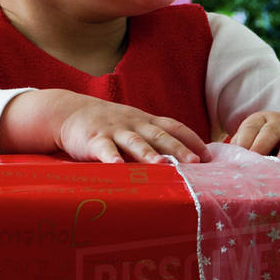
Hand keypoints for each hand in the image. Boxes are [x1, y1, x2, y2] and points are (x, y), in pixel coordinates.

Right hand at [55, 96, 206, 164]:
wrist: (70, 111)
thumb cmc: (109, 124)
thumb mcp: (134, 125)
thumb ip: (155, 138)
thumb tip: (186, 157)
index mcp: (146, 121)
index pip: (174, 127)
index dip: (192, 139)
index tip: (209, 155)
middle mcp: (134, 124)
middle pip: (159, 136)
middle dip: (178, 149)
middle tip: (195, 162)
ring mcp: (114, 131)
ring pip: (135, 142)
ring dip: (148, 154)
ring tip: (162, 165)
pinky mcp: (94, 140)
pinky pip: (104, 150)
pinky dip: (111, 159)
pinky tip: (118, 168)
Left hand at [230, 107, 279, 161]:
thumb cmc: (270, 141)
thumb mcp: (255, 141)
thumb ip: (240, 150)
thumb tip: (215, 166)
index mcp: (260, 121)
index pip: (250, 127)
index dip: (243, 140)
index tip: (236, 157)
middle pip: (271, 128)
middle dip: (262, 143)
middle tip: (256, 159)